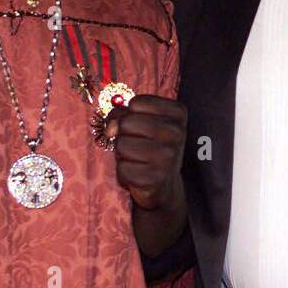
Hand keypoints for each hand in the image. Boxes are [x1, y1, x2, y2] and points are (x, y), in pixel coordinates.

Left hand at [106, 94, 186, 212]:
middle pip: (127, 122)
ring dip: (123, 154)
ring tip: (138, 159)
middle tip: (137, 144)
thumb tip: (110, 127)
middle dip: (124, 134)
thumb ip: (123, 113)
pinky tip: (138, 173)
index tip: (138, 126)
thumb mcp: (142, 121)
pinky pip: (122, 168)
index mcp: (177, 113)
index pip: (137, 103)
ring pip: (122, 145)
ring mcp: (168, 157)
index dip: (129, 114)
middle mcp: (177, 133)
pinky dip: (124, 172)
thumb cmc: (150, 146)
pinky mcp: (155, 179)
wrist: (164, 184)